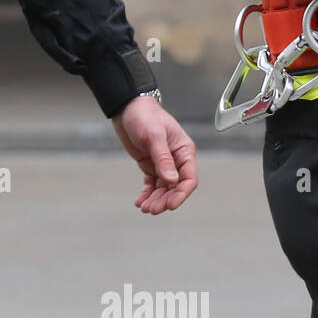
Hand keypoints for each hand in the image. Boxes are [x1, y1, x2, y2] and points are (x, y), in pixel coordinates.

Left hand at [112, 94, 197, 214]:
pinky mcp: (150, 165)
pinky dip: (147, 194)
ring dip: (156, 200)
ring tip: (145, 208)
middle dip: (165, 200)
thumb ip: (163, 159)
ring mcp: (163, 163)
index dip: (181, 194)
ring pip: (163, 188)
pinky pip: (152, 184)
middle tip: (152, 209)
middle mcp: (176, 159)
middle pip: (176, 187)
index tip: (170, 205)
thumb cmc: (145, 116)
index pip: (189, 178)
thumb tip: (171, 180)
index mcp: (184, 151)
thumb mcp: (154, 136)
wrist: (127, 108)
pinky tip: (140, 201)